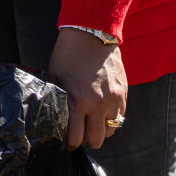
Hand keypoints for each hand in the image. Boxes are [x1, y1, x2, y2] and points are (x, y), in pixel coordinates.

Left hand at [47, 28, 127, 150]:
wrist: (92, 32)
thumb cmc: (68, 54)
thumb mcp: (55, 77)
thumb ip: (57, 100)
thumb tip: (51, 118)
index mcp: (78, 100)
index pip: (76, 138)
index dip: (69, 144)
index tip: (66, 141)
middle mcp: (98, 103)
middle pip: (96, 141)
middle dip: (86, 140)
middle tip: (79, 133)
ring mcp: (114, 99)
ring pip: (111, 131)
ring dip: (100, 129)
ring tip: (91, 120)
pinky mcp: (123, 93)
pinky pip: (120, 117)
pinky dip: (111, 117)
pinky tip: (101, 109)